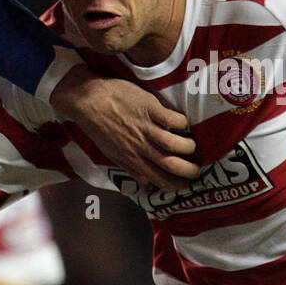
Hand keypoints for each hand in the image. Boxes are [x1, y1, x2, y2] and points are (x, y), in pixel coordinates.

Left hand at [51, 64, 198, 187]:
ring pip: (174, 144)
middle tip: (196, 169)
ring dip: (188, 147)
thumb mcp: (111, 153)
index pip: (158, 178)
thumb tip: (145, 184)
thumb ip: (129, 168)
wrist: (88, 100)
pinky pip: (173, 120)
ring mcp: (146, 127)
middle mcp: (140, 146)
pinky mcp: (150, 108)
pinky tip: (184, 124)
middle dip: (188, 170)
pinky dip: (182, 124)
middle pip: (171, 164)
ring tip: (191, 146)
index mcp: (131, 159)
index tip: (186, 184)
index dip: (176, 184)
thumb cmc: (99, 126)